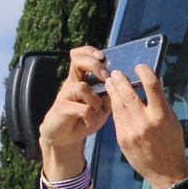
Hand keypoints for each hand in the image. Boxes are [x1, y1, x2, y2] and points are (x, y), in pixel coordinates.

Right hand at [36, 46, 114, 179]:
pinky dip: (90, 116)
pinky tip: (89, 122)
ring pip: (83, 87)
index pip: (80, 56)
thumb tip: (126, 83)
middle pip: (77, 62)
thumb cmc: (85, 119)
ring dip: (95, 100)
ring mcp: (64, 95)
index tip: (102, 56)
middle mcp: (71, 84)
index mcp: (81, 80)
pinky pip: (82, 108)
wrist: (65, 136)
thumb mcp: (102, 106)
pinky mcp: (61, 108)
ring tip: (96, 111)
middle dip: (94, 66)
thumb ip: (110, 94)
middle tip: (105, 76)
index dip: (89, 52)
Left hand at [104, 63, 187, 188]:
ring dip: (113, 90)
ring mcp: (131, 130)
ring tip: (110, 82)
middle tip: (116, 73)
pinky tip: (112, 99)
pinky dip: (114, 106)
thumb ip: (163, 103)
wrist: (166, 172)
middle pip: (129, 92)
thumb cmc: (173, 145)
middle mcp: (145, 121)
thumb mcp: (173, 122)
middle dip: (121, 80)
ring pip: (118, 104)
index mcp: (161, 115)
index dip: (144, 72)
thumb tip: (155, 83)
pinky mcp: (122, 137)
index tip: (140, 66)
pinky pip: (116, 117)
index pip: (151, 85)